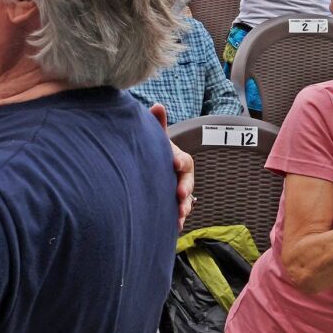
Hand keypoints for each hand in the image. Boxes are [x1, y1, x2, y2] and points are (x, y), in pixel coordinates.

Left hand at [147, 104, 194, 224]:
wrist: (145, 169)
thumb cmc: (152, 152)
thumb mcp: (154, 140)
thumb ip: (157, 125)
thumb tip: (157, 106)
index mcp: (176, 159)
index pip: (184, 161)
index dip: (180, 163)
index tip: (175, 164)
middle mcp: (179, 176)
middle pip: (187, 184)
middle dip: (185, 191)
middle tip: (180, 198)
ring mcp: (176, 191)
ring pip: (185, 200)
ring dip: (184, 208)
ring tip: (179, 216)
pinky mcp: (171, 205)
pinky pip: (178, 213)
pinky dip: (177, 220)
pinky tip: (173, 226)